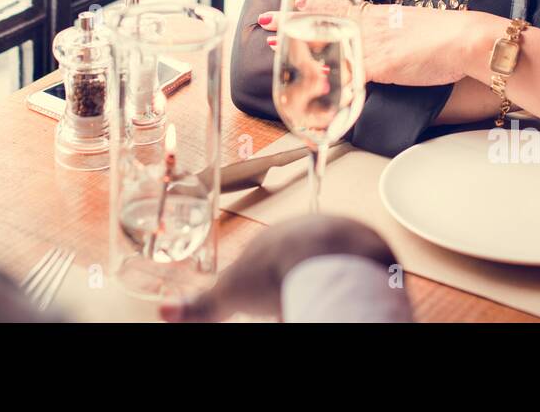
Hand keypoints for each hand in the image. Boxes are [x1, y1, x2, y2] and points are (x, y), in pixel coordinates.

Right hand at [159, 215, 394, 321]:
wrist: (330, 263)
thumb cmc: (279, 274)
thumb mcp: (232, 293)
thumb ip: (199, 306)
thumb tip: (163, 312)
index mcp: (279, 234)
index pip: (273, 253)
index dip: (271, 276)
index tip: (272, 297)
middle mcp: (313, 227)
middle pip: (306, 254)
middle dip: (302, 277)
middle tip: (298, 303)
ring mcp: (346, 235)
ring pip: (338, 259)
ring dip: (332, 279)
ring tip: (325, 307)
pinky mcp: (375, 251)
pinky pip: (366, 269)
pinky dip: (357, 285)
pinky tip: (349, 303)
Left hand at [257, 0, 467, 85]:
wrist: (467, 39)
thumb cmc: (448, 36)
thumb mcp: (414, 27)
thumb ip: (395, 33)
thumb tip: (388, 42)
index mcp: (381, 15)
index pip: (340, 6)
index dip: (313, 6)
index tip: (291, 4)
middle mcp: (372, 25)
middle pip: (324, 21)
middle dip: (292, 21)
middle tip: (264, 20)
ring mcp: (373, 44)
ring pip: (327, 42)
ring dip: (298, 44)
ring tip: (271, 44)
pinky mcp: (380, 64)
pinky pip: (347, 71)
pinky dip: (327, 74)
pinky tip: (309, 76)